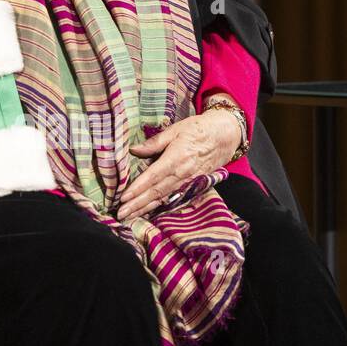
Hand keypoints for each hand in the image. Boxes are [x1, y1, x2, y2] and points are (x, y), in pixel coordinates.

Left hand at [115, 103, 241, 221]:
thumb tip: (134, 150)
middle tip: (121, 214)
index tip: (124, 198)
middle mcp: (183, 174)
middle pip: (156, 192)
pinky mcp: (193, 185)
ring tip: (130, 216)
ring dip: (146, 208)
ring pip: (164, 198)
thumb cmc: (199, 129)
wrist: (225, 135)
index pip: (153, 177)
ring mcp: (189, 182)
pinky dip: (160, 206)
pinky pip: (174, 198)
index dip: (138, 189)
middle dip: (137, 204)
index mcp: (176, 158)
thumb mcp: (176, 130)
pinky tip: (148, 212)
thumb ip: (154, 142)